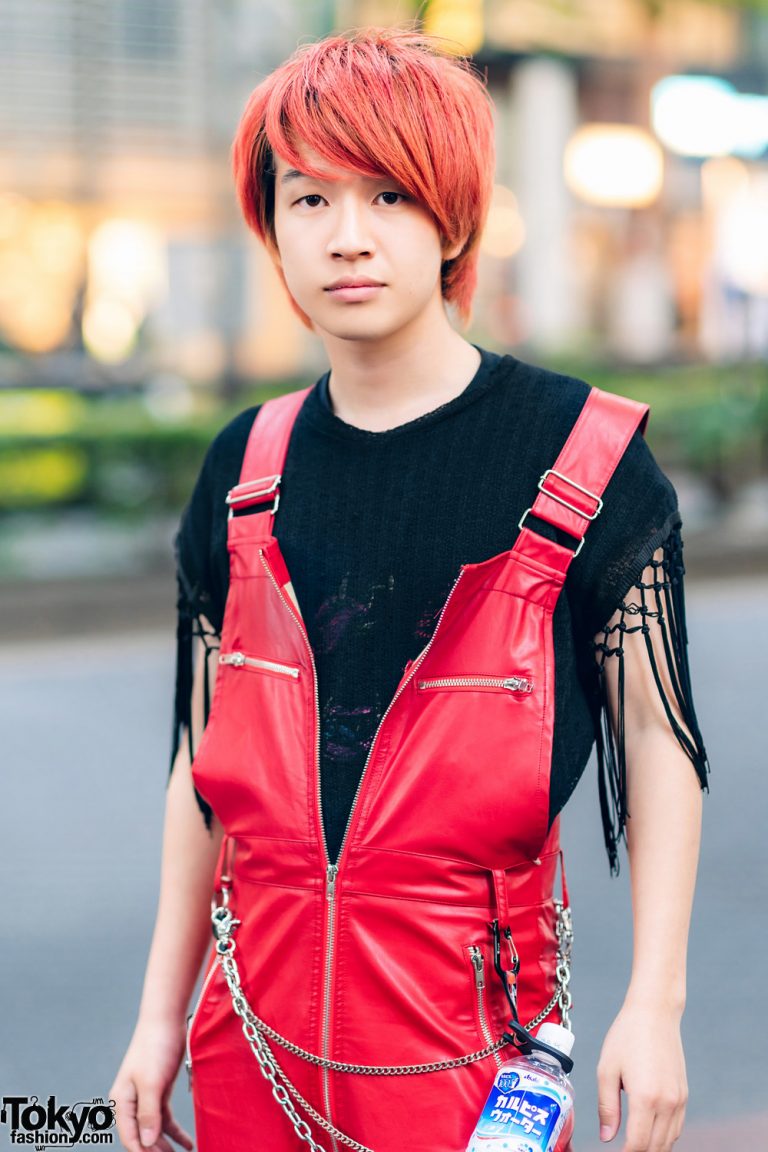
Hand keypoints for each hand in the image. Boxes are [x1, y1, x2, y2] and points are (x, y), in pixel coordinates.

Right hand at [110, 1017, 193, 1151]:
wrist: (166, 1019)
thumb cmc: (154, 1046)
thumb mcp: (151, 1082)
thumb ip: (148, 1113)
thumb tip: (146, 1142)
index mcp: (122, 1101)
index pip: (130, 1136)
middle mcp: (131, 1102)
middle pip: (142, 1136)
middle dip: (155, 1151)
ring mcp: (146, 1097)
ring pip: (154, 1129)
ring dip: (166, 1145)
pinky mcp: (159, 1091)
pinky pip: (165, 1118)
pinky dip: (175, 1131)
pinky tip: (187, 1143)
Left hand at [597, 1001, 687, 1151]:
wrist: (655, 1013)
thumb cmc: (627, 1036)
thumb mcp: (607, 1069)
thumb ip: (607, 1107)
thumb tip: (607, 1137)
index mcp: (645, 1098)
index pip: (637, 1144)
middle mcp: (667, 1103)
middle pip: (655, 1148)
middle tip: (622, 1150)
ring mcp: (679, 1100)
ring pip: (669, 1142)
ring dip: (652, 1148)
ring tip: (634, 1146)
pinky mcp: (684, 1094)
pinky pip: (677, 1127)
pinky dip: (665, 1138)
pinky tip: (650, 1134)